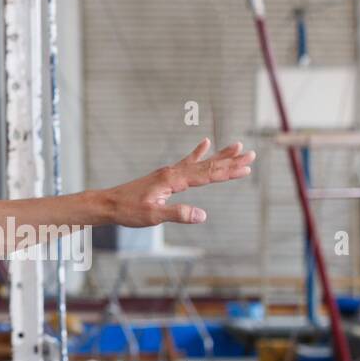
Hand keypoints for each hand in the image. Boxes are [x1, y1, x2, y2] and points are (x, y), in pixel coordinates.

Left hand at [104, 139, 254, 227]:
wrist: (109, 204)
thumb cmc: (129, 211)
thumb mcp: (153, 216)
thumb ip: (178, 214)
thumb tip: (202, 215)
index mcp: (172, 180)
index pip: (206, 175)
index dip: (228, 172)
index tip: (247, 168)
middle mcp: (172, 172)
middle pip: (207, 165)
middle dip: (230, 160)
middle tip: (251, 154)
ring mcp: (168, 173)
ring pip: (200, 162)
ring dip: (219, 155)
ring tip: (236, 146)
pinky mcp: (164, 176)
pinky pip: (186, 162)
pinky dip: (198, 154)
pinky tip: (204, 144)